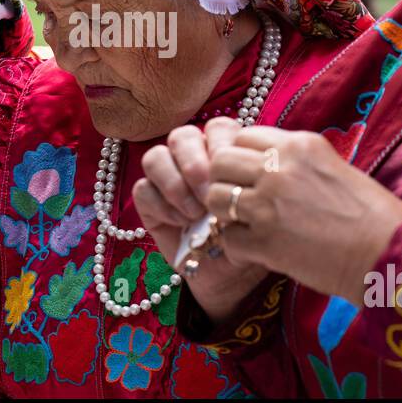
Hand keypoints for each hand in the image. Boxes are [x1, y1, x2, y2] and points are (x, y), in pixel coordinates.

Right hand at [134, 118, 268, 324]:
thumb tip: (233, 185)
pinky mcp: (149, 201)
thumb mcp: (258, 211)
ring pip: (155, 157)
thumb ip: (247, 189)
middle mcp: (193, 158)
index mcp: (225, 151)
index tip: (233, 176)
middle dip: (193, 163)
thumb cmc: (250, 237)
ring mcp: (167, 178)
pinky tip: (182, 224)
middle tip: (208, 194)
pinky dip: (161, 205)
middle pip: (181, 136)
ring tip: (194, 213)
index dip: (221, 147)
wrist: (231, 274)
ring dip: (175, 183)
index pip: (217, 128)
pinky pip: (143, 189)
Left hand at [204, 124, 401, 303]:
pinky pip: (227, 237)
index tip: (251, 175)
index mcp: (300, 145)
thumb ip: (296, 161)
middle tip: (240, 200)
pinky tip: (255, 251)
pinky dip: (237, 246)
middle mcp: (279, 168)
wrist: (389, 254)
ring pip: (215, 196)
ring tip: (246, 225)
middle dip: (225, 181)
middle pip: (221, 161)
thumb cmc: (371, 215)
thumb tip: (265, 162)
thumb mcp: (334, 168)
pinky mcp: (264, 240)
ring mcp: (268, 204)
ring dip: (225, 212)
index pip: (243, 136)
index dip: (241, 156)